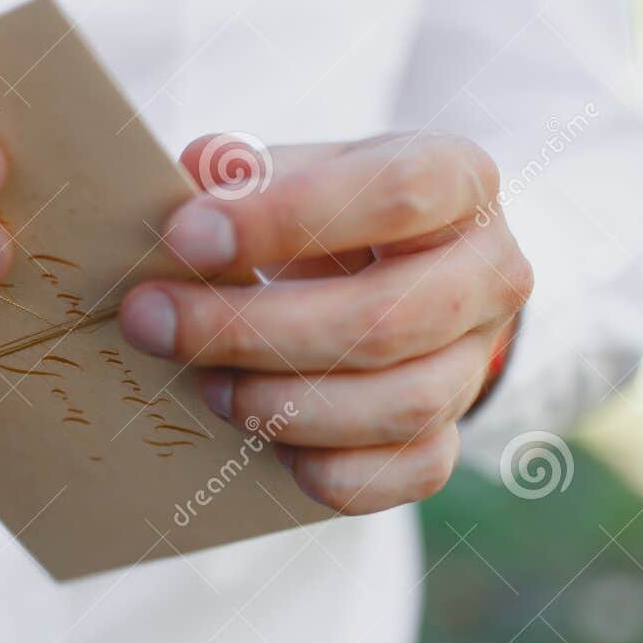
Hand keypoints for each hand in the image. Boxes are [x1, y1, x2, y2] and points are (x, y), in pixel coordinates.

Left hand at [117, 132, 531, 513]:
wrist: (384, 274)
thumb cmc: (323, 210)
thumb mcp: (293, 167)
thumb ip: (242, 170)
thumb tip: (193, 181)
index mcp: (459, 179)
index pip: (398, 194)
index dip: (286, 218)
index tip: (184, 236)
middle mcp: (491, 273)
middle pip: (386, 320)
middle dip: (251, 329)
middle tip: (152, 321)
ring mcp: (475, 362)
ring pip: (397, 407)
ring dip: (280, 404)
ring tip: (205, 383)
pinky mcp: (448, 436)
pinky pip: (399, 475)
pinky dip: (320, 468)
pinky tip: (259, 438)